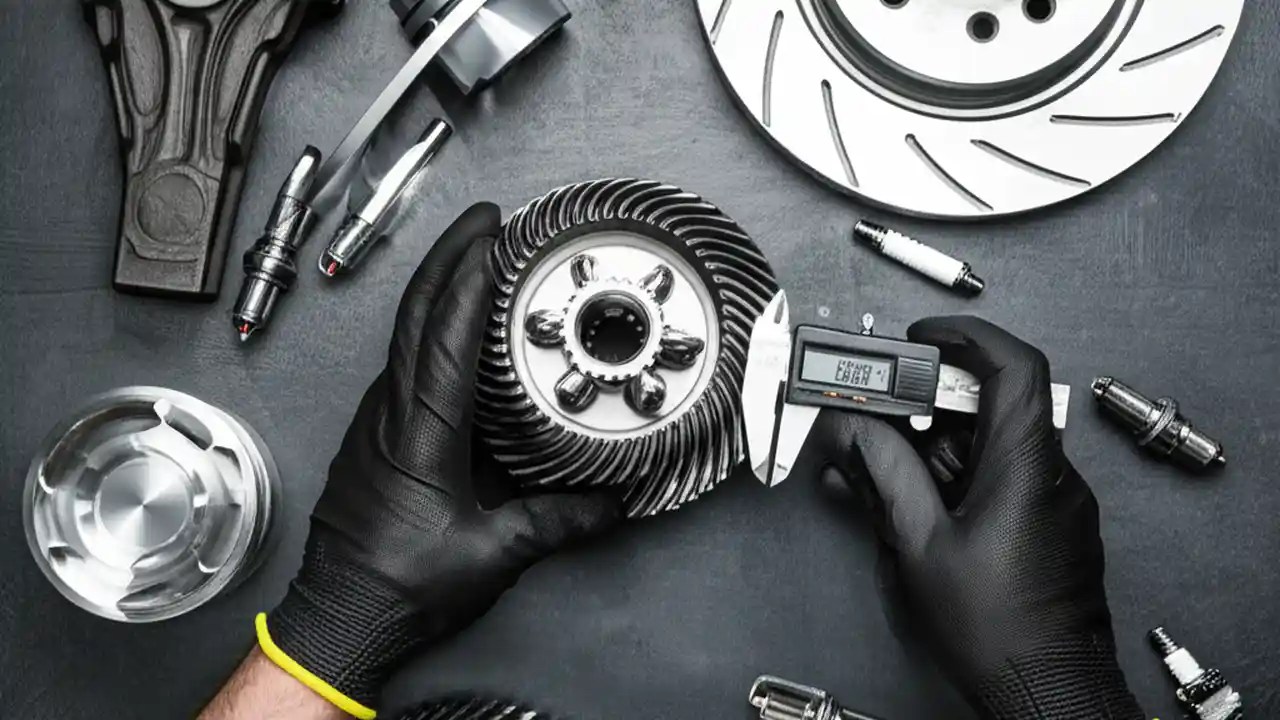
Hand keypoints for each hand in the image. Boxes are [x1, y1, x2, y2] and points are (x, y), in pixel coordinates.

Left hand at [257, 204, 623, 718]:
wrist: (339, 617)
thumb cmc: (399, 588)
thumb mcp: (493, 555)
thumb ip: (556, 523)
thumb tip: (607, 505)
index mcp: (420, 433)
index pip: (445, 334)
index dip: (470, 278)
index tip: (495, 237)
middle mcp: (391, 414)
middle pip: (415, 312)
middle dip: (449, 256)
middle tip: (487, 223)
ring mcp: (377, 420)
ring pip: (404, 333)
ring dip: (439, 288)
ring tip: (479, 263)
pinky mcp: (376, 435)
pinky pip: (404, 363)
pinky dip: (432, 328)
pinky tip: (458, 333)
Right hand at [815, 316, 1143, 719]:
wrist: (1048, 691)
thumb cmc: (998, 631)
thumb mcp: (921, 545)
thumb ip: (887, 476)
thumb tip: (857, 431)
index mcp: (1026, 467)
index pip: (1013, 366)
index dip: (966, 337)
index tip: (922, 338)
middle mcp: (1050, 475)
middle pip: (992, 405)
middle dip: (930, 407)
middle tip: (882, 418)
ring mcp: (1054, 501)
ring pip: (992, 444)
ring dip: (939, 448)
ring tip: (890, 476)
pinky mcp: (1048, 525)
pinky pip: (1002, 478)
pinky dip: (959, 478)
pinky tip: (920, 507)